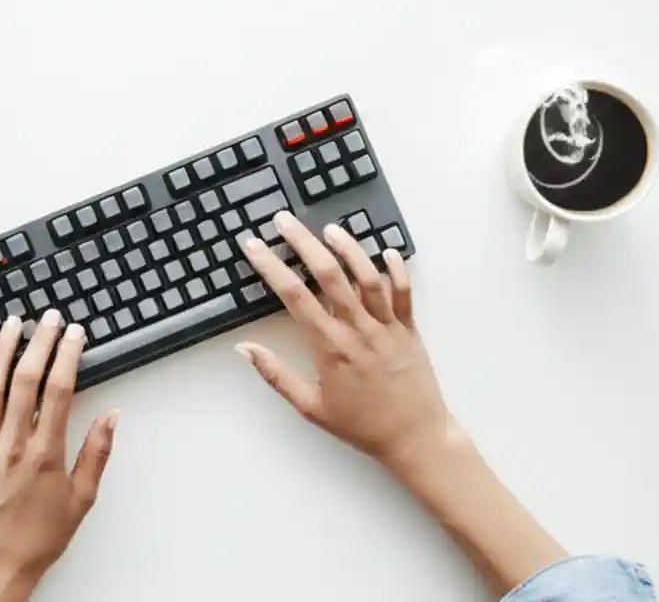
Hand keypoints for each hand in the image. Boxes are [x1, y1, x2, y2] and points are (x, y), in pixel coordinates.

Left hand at [0, 311, 119, 601]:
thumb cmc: (38, 536)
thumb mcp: (82, 499)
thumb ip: (97, 453)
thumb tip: (112, 416)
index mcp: (44, 456)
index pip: (58, 392)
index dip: (67, 356)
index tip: (74, 334)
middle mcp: (11, 447)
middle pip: (24, 381)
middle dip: (38, 343)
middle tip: (48, 318)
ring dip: (3, 350)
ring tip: (12, 324)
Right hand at [236, 211, 456, 465]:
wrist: (414, 438)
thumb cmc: (361, 426)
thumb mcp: (310, 406)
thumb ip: (276, 375)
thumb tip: (244, 349)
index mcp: (330, 347)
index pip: (294, 296)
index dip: (271, 267)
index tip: (255, 246)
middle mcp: (357, 329)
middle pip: (328, 274)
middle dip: (303, 242)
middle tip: (285, 221)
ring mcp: (386, 326)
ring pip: (366, 276)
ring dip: (348, 248)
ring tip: (329, 229)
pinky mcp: (409, 329)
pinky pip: (404, 292)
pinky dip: (396, 269)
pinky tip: (386, 251)